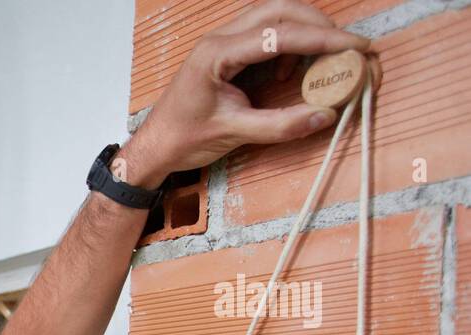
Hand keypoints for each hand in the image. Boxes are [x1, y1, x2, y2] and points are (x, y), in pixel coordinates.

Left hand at [125, 0, 370, 182]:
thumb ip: (279, 125)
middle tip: (347, 48)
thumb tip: (324, 115)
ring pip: (274, 15)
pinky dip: (288, 44)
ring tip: (321, 62)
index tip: (354, 47)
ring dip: (304, 32)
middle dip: (319, 26)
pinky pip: (265, 33)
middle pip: (280, 10)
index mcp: (216, 54)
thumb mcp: (233, 133)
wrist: (156, 145)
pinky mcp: (227, 50)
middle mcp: (219, 38)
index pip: (279, 34)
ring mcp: (222, 41)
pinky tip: (288, 73)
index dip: (322, 39)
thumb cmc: (183, 138)